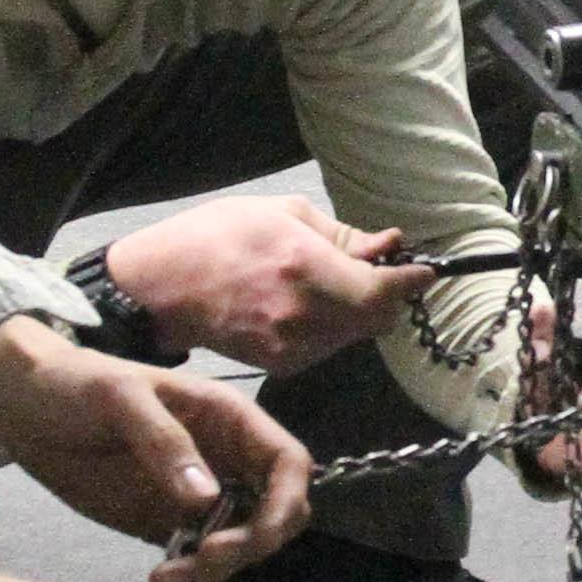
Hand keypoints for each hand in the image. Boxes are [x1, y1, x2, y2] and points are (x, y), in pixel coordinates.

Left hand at [0, 317, 313, 581]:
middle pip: (268, 517)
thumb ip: (164, 442)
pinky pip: (194, 567)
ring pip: (233, 551)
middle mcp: (223, 461)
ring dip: (211, 579)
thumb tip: (206, 498)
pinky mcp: (164, 528)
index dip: (285, 503)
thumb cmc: (74, 384)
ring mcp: (195, 500)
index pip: (287, 464)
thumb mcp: (118, 398)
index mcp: (227, 419)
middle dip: (244, 549)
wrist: (21, 406)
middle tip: (198, 564)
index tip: (257, 538)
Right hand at [104, 194, 424, 374]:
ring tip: (322, 283)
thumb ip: (343, 235)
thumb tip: (388, 244)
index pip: (385, 290)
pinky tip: (299, 305)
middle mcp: (304, 315)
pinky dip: (329, 327)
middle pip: (378, 319)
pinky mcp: (280, 366)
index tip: (423, 270)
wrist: (158, 288)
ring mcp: (291, 347)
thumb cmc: (214, 239)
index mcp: (307, 269)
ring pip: (355, 335)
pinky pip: (326, 347)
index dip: (411, 281)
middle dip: (382, 295)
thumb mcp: (282, 214)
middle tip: (371, 269)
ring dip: (355, 311)